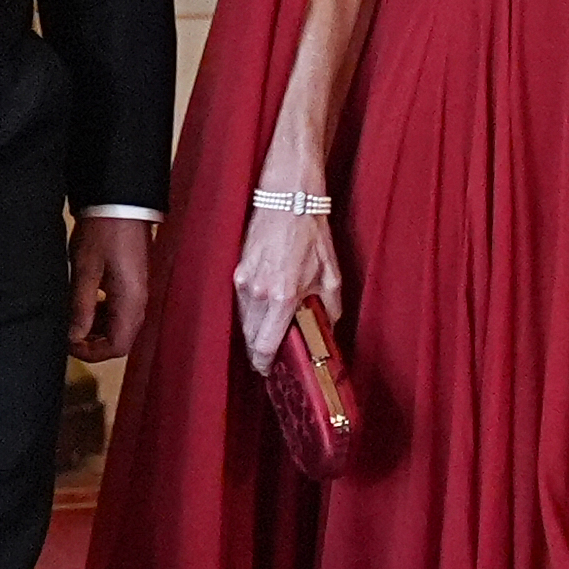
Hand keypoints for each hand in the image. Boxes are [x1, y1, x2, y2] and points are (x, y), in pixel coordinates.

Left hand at [69, 216, 153, 362]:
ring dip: (95, 327)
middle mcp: (139, 301)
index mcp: (130, 302)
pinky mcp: (131, 281)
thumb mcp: (85, 271)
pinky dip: (100, 312)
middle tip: (67, 331)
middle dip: (92, 341)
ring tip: (72, 316)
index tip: (68, 343)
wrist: (120, 201)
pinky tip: (84, 300)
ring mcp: (137, 291)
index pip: (117, 346)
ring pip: (118, 324)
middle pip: (119, 338)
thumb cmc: (103, 233)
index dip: (92, 353)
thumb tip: (73, 337)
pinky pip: (118, 308)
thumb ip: (80, 307)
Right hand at [234, 205, 341, 377]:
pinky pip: (241, 301)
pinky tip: (265, 308)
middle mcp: (258, 292)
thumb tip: (328, 328)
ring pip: (244, 319)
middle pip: (250, 337)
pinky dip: (251, 310)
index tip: (268, 371)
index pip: (265, 344)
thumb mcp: (331, 273)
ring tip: (270, 332)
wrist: (288, 198)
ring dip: (254, 330)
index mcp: (283, 296)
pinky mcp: (237, 269)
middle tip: (272, 356)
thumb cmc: (311, 232)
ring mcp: (243, 280)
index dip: (265, 363)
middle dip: (259, 350)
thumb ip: (330, 307)